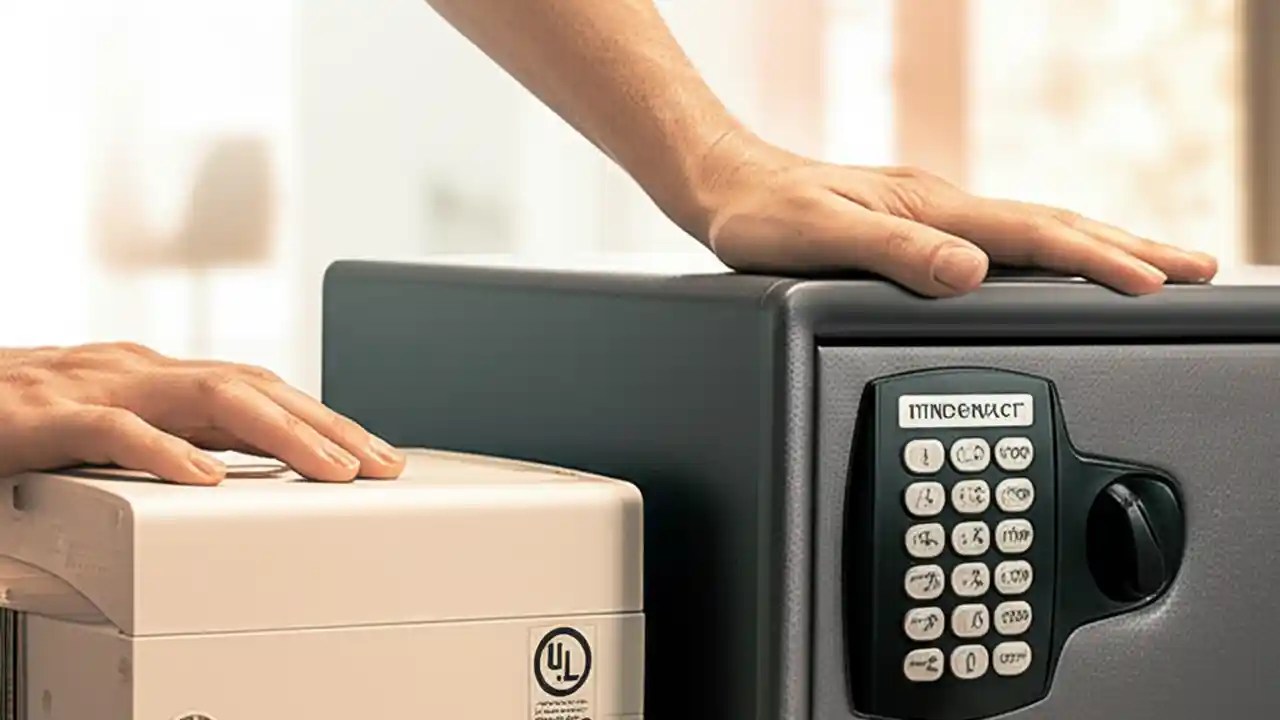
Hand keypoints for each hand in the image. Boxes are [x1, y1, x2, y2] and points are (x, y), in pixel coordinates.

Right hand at [0, 343, 405, 484]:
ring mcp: (93, 385)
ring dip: (280, 433)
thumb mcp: (107, 424)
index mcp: (155, 376)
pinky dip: (164, 451)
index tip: (375, 453)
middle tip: (382, 464)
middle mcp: (137, 371)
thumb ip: (166, 435)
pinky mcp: (41, 416)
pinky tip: (206, 481)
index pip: (259, 389)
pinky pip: (113, 429)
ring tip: (332, 471)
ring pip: (206, 396)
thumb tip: (231, 462)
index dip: (323, 418)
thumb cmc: (15, 418)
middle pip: (254, 388)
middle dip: (327, 425)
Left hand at [685, 132, 1218, 296]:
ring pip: (1037, 229)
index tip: (1153, 284)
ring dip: (1102, 245)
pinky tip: (1057, 261)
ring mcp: (934, 212)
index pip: (1032, 239)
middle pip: (1055, 226)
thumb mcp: (817, 241)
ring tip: (1153, 265)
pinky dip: (1053, 248)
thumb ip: (895, 255)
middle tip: (1198, 269)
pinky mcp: (919, 222)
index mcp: (929, 210)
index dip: (1096, 263)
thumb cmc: (759, 217)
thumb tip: (971, 272)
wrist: (725, 185)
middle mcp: (941, 206)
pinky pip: (1007, 235)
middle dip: (1129, 248)